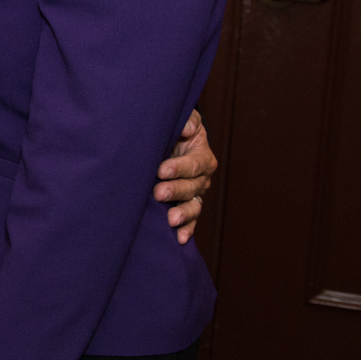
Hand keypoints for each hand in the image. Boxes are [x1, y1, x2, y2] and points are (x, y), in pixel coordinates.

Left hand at [156, 109, 216, 242]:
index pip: (194, 164)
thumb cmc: (174, 131)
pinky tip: (179, 238)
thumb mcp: (183, 121)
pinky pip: (190, 220)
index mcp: (202, 157)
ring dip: (183, 214)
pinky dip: (187, 230)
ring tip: (171, 219)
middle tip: (158, 193)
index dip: (179, 168)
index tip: (161, 170)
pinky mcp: (186, 206)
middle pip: (192, 187)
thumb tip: (188, 128)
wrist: (169, 144)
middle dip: (176, 191)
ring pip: (193, 206)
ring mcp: (194, 194)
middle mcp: (201, 178)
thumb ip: (187, 121)